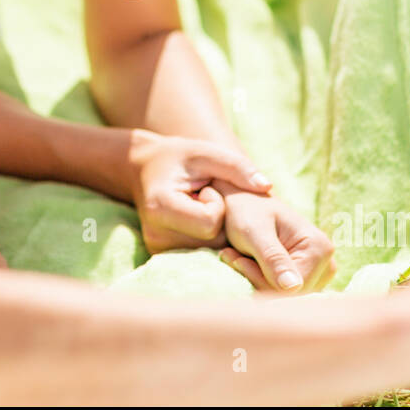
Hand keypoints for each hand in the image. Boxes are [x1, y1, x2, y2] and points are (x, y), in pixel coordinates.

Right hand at [126, 130, 273, 253]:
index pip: (210, 222)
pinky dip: (207, 238)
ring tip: (199, 207)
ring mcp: (158, 249)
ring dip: (216, 229)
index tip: (206, 188)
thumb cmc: (178, 157)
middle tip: (204, 196)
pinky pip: (203, 254)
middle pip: (213, 240)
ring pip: (211, 250)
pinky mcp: (163, 257)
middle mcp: (156, 234)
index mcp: (161, 207)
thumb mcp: (206, 152)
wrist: (143, 169)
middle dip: (220, 219)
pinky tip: (197, 219)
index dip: (218, 205)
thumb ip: (237, 167)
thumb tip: (267, 187)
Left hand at [216, 186, 336, 293]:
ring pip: (285, 296)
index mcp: (320, 247)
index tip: (237, 260)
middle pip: (291, 295)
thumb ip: (272, 258)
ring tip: (238, 257)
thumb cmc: (246, 211)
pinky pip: (282, 293)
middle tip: (234, 257)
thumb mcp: (254, 232)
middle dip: (257, 280)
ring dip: (256, 280)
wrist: (243, 203)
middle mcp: (326, 262)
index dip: (261, 281)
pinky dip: (260, 281)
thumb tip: (293, 288)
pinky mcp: (307, 277)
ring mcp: (319, 271)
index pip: (293, 288)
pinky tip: (246, 263)